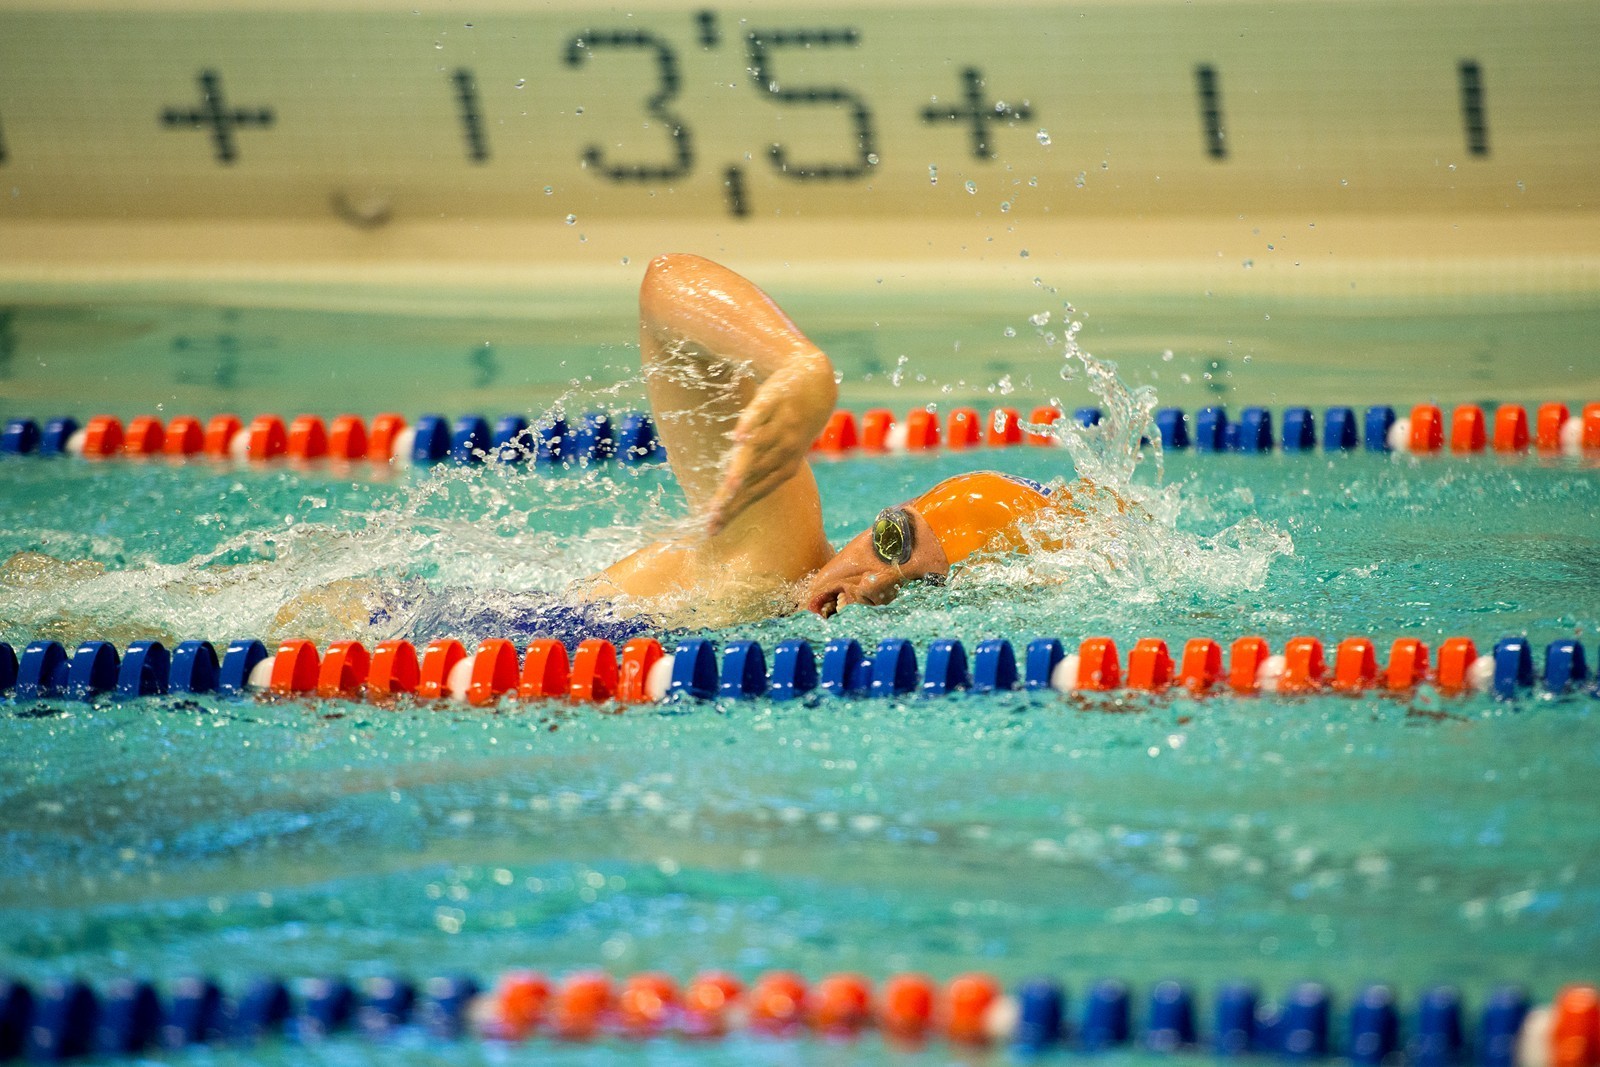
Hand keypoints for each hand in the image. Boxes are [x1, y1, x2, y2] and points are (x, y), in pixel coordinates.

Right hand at [705, 369, 825, 535]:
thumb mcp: (779, 451)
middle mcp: (784, 449)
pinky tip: (738, 436)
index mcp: (784, 466)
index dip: (734, 511)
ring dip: (744, 468)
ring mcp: (781, 424)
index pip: (755, 493)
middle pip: (754, 478)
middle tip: (713, 516)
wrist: (815, 382)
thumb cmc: (789, 424)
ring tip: (728, 487)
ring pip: (759, 449)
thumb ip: (756, 471)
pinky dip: (751, 424)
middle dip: (733, 499)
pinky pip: (761, 413)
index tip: (712, 528)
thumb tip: (728, 496)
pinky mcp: (774, 398)